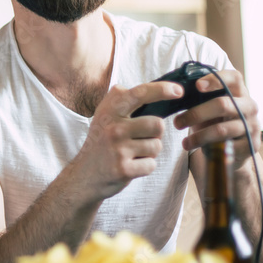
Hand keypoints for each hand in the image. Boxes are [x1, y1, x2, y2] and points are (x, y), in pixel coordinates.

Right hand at [70, 81, 183, 199]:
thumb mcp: (103, 116)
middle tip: (139, 139)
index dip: (162, 90)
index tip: (178, 91)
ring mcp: (118, 149)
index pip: (139, 94)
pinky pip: (151, 164)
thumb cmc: (100, 143)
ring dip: (149, 151)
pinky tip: (130, 166)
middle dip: (155, 133)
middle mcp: (114, 128)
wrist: (84, 175)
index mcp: (110, 112)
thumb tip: (148, 87)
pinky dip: (145, 166)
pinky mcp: (124, 169)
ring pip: (156, 146)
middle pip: (157, 124)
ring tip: (132, 153)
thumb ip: (119, 99)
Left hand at [174, 70, 259, 166]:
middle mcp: (249, 106)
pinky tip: (199, 150)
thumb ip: (198, 98)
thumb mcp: (208, 108)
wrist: (233, 149)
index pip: (234, 78)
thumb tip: (172, 91)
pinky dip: (209, 149)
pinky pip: (227, 147)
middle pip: (222, 104)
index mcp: (239, 92)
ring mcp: (252, 126)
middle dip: (196, 114)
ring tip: (185, 143)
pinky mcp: (251, 145)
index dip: (216, 79)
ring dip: (198, 136)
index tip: (197, 85)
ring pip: (221, 129)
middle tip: (177, 123)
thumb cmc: (216, 122)